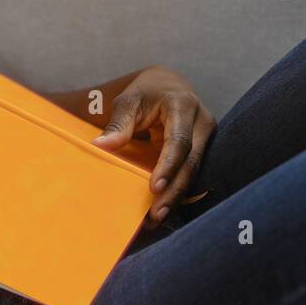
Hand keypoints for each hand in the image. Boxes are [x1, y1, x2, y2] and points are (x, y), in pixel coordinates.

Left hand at [89, 66, 216, 229]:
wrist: (167, 86)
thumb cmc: (145, 93)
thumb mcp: (128, 101)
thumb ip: (118, 124)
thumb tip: (100, 146)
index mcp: (183, 107)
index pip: (179, 142)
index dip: (168, 166)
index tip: (154, 188)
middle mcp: (201, 123)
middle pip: (191, 162)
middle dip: (174, 191)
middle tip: (156, 214)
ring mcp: (205, 138)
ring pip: (193, 172)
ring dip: (176, 197)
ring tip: (156, 218)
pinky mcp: (201, 150)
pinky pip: (189, 173)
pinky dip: (175, 191)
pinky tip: (161, 209)